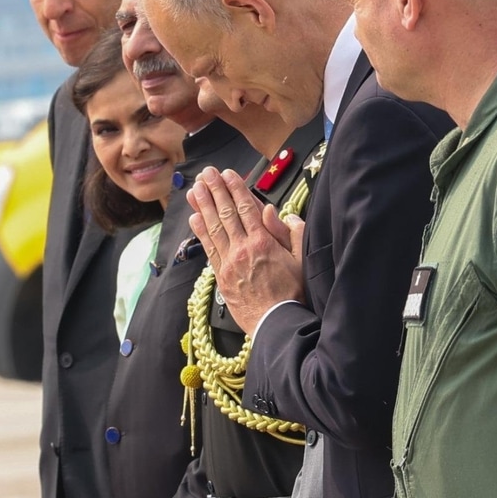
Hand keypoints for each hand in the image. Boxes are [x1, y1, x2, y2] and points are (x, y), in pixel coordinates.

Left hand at [187, 167, 306, 332]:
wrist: (276, 323)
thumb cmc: (292, 293)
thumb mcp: (301, 260)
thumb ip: (291, 233)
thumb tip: (278, 212)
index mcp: (264, 242)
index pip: (246, 208)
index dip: (235, 188)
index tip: (227, 174)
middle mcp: (243, 249)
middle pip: (226, 213)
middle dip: (215, 190)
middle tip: (206, 173)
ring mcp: (229, 262)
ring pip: (213, 227)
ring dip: (203, 205)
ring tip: (195, 188)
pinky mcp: (221, 276)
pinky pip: (208, 248)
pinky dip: (201, 231)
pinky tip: (195, 217)